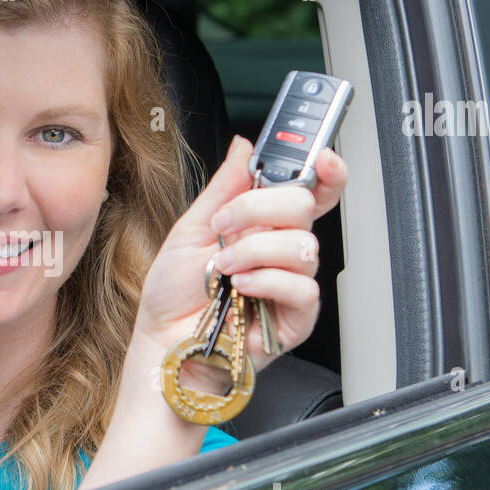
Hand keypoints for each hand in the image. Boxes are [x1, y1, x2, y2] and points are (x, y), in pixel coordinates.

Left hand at [133, 135, 348, 376]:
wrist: (163, 341)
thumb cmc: (174, 294)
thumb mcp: (191, 228)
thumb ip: (224, 188)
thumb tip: (244, 147)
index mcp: (263, 225)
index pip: (310, 191)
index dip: (326, 171)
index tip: (321, 158)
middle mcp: (281, 250)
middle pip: (305, 207)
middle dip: (259, 208)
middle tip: (224, 228)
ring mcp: (291, 283)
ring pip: (303, 245)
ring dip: (255, 250)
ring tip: (224, 268)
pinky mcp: (295, 318)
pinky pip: (302, 288)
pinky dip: (267, 281)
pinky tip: (241, 287)